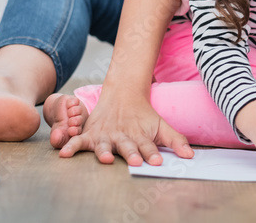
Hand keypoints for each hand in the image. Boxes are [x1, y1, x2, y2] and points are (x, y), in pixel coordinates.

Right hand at [59, 90, 192, 165]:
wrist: (122, 94)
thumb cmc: (143, 115)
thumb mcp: (161, 125)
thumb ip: (175, 140)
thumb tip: (191, 156)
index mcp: (140, 135)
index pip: (148, 146)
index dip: (152, 153)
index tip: (157, 162)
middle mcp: (122, 136)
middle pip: (128, 146)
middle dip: (132, 154)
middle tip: (137, 161)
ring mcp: (106, 135)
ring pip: (104, 145)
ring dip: (105, 153)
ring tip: (107, 159)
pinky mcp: (91, 135)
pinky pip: (78, 141)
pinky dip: (70, 146)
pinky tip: (64, 155)